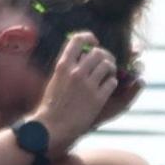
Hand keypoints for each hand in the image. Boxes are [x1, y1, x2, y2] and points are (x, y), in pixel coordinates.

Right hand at [36, 32, 130, 150]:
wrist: (52, 127)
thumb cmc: (52, 104)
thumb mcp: (55, 79)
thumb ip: (66, 66)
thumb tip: (78, 53)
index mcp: (63, 66)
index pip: (77, 39)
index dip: (89, 37)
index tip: (94, 41)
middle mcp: (76, 73)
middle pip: (98, 52)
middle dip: (105, 56)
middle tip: (107, 62)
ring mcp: (87, 85)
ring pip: (108, 65)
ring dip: (111, 69)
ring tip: (109, 75)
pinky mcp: (97, 99)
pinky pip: (112, 82)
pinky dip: (112, 83)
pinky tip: (107, 88)